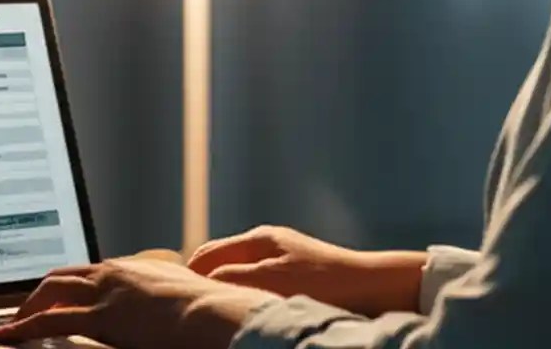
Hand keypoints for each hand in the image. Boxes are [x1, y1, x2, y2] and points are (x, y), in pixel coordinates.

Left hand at [0, 258, 278, 348]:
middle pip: (64, 276)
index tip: (58, 298)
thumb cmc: (212, 311)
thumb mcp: (189, 295)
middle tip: (26, 310)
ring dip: (28, 308)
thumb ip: (173, 294)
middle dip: (41, 293)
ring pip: (52, 292)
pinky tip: (10, 336)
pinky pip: (51, 320)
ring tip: (13, 324)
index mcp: (134, 268)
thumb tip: (181, 302)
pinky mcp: (100, 316)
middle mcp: (115, 273)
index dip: (69, 286)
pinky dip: (25, 327)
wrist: (215, 314)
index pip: (90, 273)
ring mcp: (106, 292)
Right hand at [186, 225, 425, 316]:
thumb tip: (200, 279)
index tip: (174, 296)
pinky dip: (248, 296)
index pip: (205, 255)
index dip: (187, 275)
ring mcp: (285, 258)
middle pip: (221, 262)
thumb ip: (230, 276)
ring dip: (227, 291)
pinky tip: (251, 312)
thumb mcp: (269, 280)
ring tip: (220, 310)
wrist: (377, 287)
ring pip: (240, 275)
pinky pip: (259, 285)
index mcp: (257, 238)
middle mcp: (268, 243)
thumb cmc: (324, 282)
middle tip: (192, 305)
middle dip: (204, 281)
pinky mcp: (300, 276)